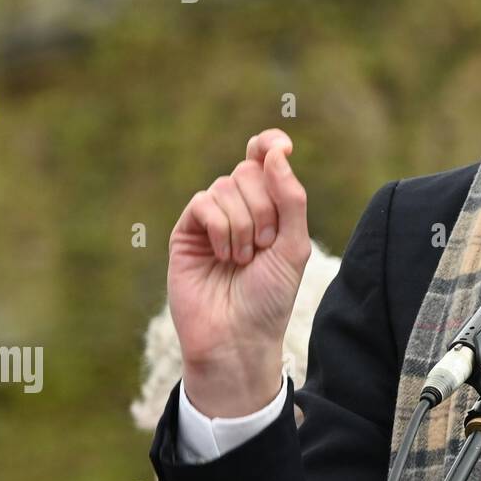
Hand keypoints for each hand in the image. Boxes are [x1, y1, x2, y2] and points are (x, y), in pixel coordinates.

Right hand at [166, 129, 311, 416]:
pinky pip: (203, 203)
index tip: (282, 148)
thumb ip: (290, 197)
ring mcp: (211, 219)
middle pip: (249, 172)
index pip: (264, 158)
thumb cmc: (270, 296)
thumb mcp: (294, 245)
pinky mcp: (186, 233)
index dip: (269, 145)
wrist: (238, 335)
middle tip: (266, 246)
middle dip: (265, 207)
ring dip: (244, 225)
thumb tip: (275, 150)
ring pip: (226, 186)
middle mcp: (239, 208)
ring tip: (244, 260)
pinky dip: (221, 228)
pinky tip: (225, 256)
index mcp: (269, 207)